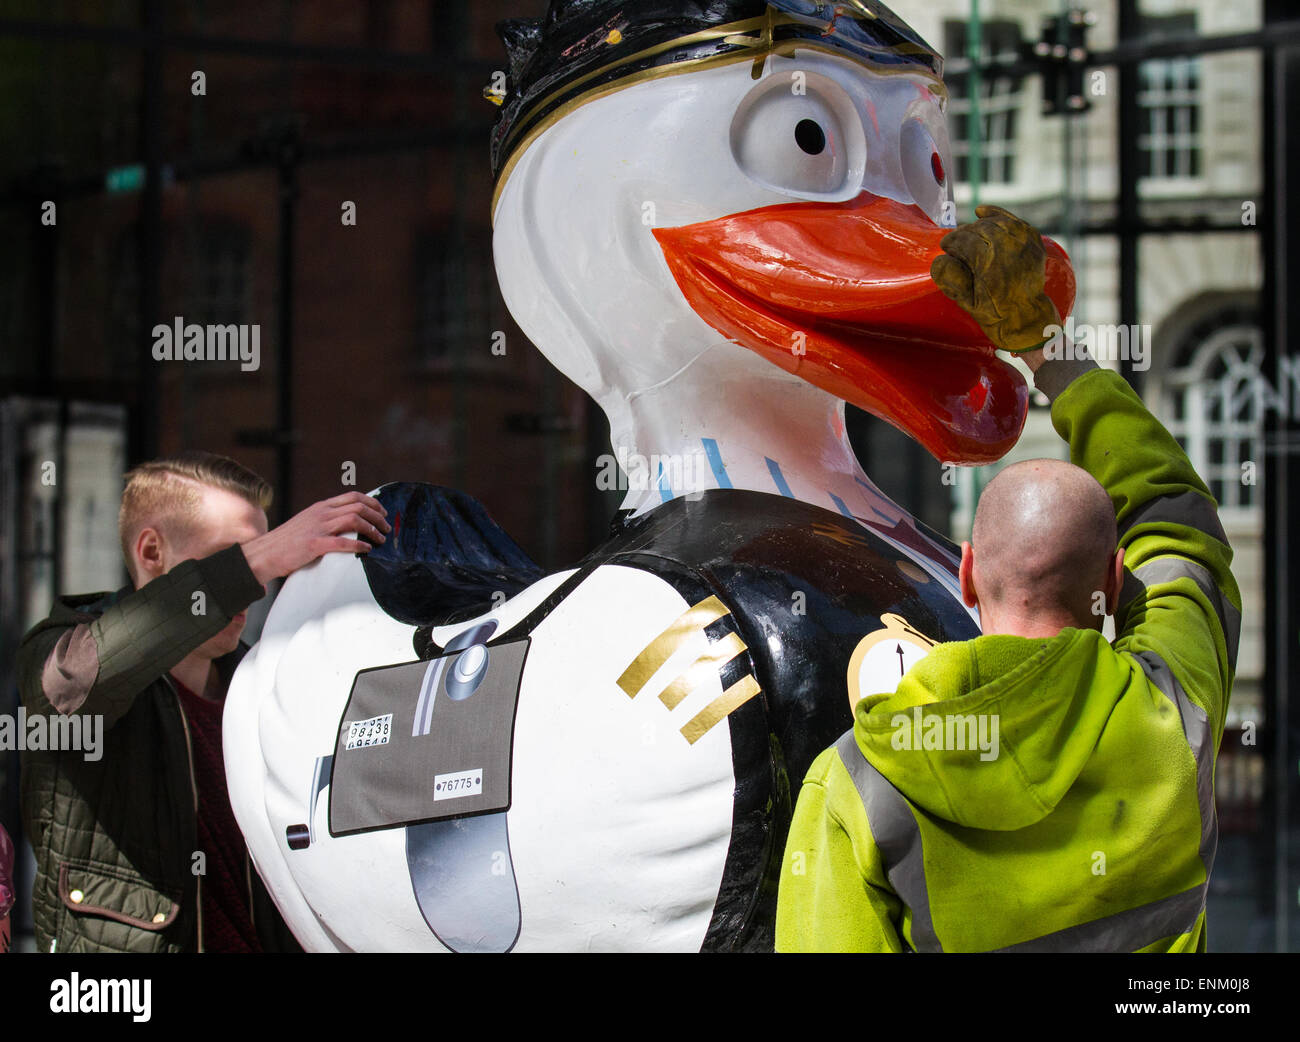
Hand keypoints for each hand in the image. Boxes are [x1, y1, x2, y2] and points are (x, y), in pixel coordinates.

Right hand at [241, 492, 390, 584]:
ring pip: (354, 520)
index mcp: (320, 507)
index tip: (383, 512)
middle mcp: (321, 513)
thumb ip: (325, 520)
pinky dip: (359, 544)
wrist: (262, 554)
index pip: (353, 497)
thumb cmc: (286, 543)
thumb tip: (347, 523)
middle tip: (387, 528)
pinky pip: (343, 542)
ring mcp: (317, 527)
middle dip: (378, 516)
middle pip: (358, 506)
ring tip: (380, 539)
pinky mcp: (314, 544)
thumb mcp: (307, 523)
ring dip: (373, 529)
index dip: (372, 503)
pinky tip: (367, 549)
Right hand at [930, 204, 1059, 353]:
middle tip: (956, 243)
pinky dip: (997, 215)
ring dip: (978, 226)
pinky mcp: (1032, 240)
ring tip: (969, 235)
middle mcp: (1008, 248)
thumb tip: (941, 259)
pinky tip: (982, 213)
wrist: (1026, 317)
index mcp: (989, 262)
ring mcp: (1023, 242)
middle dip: (963, 234)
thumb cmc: (993, 312)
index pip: (963, 240)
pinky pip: (1013, 220)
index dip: (951, 243)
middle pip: (978, 229)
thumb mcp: (967, 302)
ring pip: (994, 222)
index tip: (945, 247)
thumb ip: (951, 279)